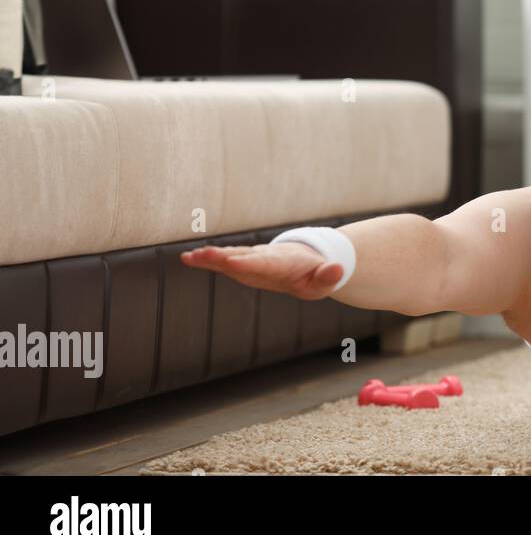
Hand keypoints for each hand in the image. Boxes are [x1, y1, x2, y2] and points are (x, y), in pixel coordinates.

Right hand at [180, 242, 344, 299]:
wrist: (306, 259)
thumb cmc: (314, 274)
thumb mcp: (324, 280)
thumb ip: (329, 275)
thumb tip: (338, 270)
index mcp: (283, 263)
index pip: (265, 264)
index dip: (249, 264)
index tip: (232, 261)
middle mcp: (264, 258)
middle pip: (242, 257)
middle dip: (223, 257)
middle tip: (203, 255)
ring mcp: (252, 259)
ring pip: (230, 255)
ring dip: (211, 257)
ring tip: (190, 256)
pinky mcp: (244, 263)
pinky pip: (226, 259)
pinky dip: (209, 259)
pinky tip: (188, 258)